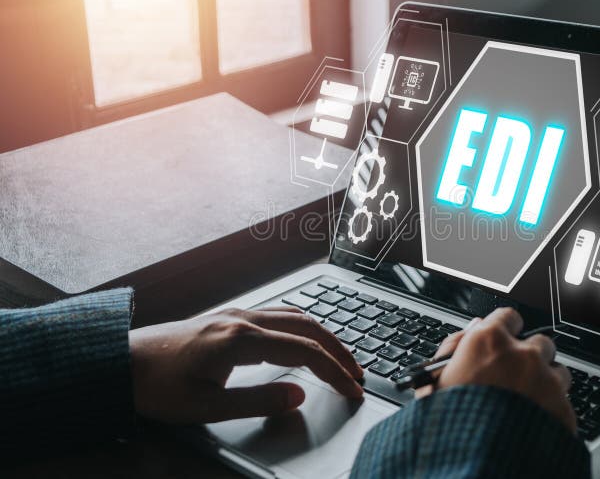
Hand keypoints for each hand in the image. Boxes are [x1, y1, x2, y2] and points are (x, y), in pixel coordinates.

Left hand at [129, 306, 362, 423]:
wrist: (121, 362)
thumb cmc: (158, 387)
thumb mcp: (206, 406)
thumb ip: (257, 400)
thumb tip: (299, 394)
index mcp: (240, 339)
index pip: (304, 351)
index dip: (334, 372)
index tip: (353, 390)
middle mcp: (243, 318)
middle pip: (308, 326)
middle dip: (339, 350)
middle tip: (358, 374)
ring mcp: (237, 313)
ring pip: (296, 315)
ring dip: (324, 335)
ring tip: (341, 358)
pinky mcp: (230, 316)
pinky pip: (280, 313)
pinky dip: (304, 327)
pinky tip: (307, 340)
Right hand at [418, 308, 575, 433]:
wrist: (472, 464)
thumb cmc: (447, 423)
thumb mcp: (434, 379)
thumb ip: (453, 346)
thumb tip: (472, 329)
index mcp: (488, 342)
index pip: (509, 316)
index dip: (506, 329)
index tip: (505, 338)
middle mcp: (522, 356)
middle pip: (540, 343)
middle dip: (530, 357)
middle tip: (515, 377)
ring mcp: (547, 383)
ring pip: (558, 372)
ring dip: (546, 382)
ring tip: (526, 404)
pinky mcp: (563, 412)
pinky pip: (564, 404)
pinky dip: (552, 412)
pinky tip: (533, 424)